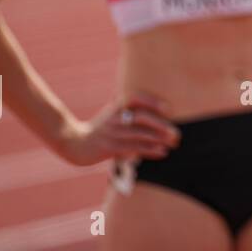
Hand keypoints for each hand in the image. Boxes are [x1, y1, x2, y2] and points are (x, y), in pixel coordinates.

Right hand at [57, 92, 179, 165]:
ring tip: (174, 143)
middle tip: (176, 133)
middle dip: (161, 125)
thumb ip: (128, 105)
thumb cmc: (101, 128)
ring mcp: (112, 133)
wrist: (75, 144)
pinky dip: (150, 150)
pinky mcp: (109, 148)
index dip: (152, 101)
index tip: (169, 109)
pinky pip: (133, 148)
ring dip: (159, 139)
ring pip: (139, 135)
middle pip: (141, 117)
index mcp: (116, 106)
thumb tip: (153, 99)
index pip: (135, 97)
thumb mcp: (112, 112)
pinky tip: (162, 152)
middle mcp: (114, 117)